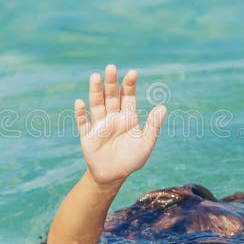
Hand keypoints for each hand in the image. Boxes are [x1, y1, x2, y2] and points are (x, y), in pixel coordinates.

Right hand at [74, 65, 166, 185]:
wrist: (114, 176)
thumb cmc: (132, 159)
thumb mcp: (146, 143)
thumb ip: (153, 125)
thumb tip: (163, 107)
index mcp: (127, 117)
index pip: (128, 97)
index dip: (129, 85)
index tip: (133, 73)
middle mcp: (112, 117)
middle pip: (111, 96)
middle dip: (111, 82)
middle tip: (111, 67)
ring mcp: (99, 125)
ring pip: (96, 104)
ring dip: (96, 91)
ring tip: (95, 77)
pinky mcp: (87, 136)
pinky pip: (83, 122)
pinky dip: (80, 113)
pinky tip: (80, 103)